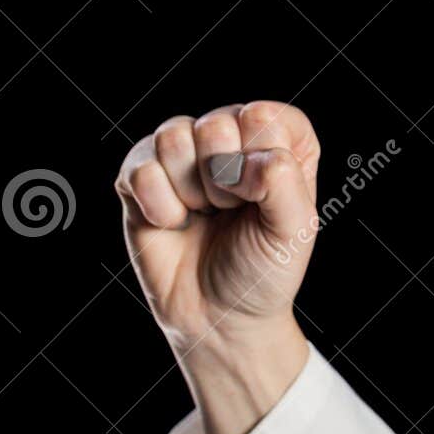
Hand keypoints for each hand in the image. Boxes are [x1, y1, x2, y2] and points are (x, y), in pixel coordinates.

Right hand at [115, 100, 319, 433]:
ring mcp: (186, 152)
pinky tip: (173, 221)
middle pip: (217, 124)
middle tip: (229, 211)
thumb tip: (249, 160)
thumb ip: (284, 182)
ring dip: (189, 191)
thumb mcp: (294, 229)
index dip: (259, 163)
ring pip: (174, 137)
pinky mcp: (143, 174)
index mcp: (281, 141)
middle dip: (223, 180)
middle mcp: (234, 137)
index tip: (260, 199)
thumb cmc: (263, 268)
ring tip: (203, 214)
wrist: (218, 315)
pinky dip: (157, 202)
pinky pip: (139, 164)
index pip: (266, 117)